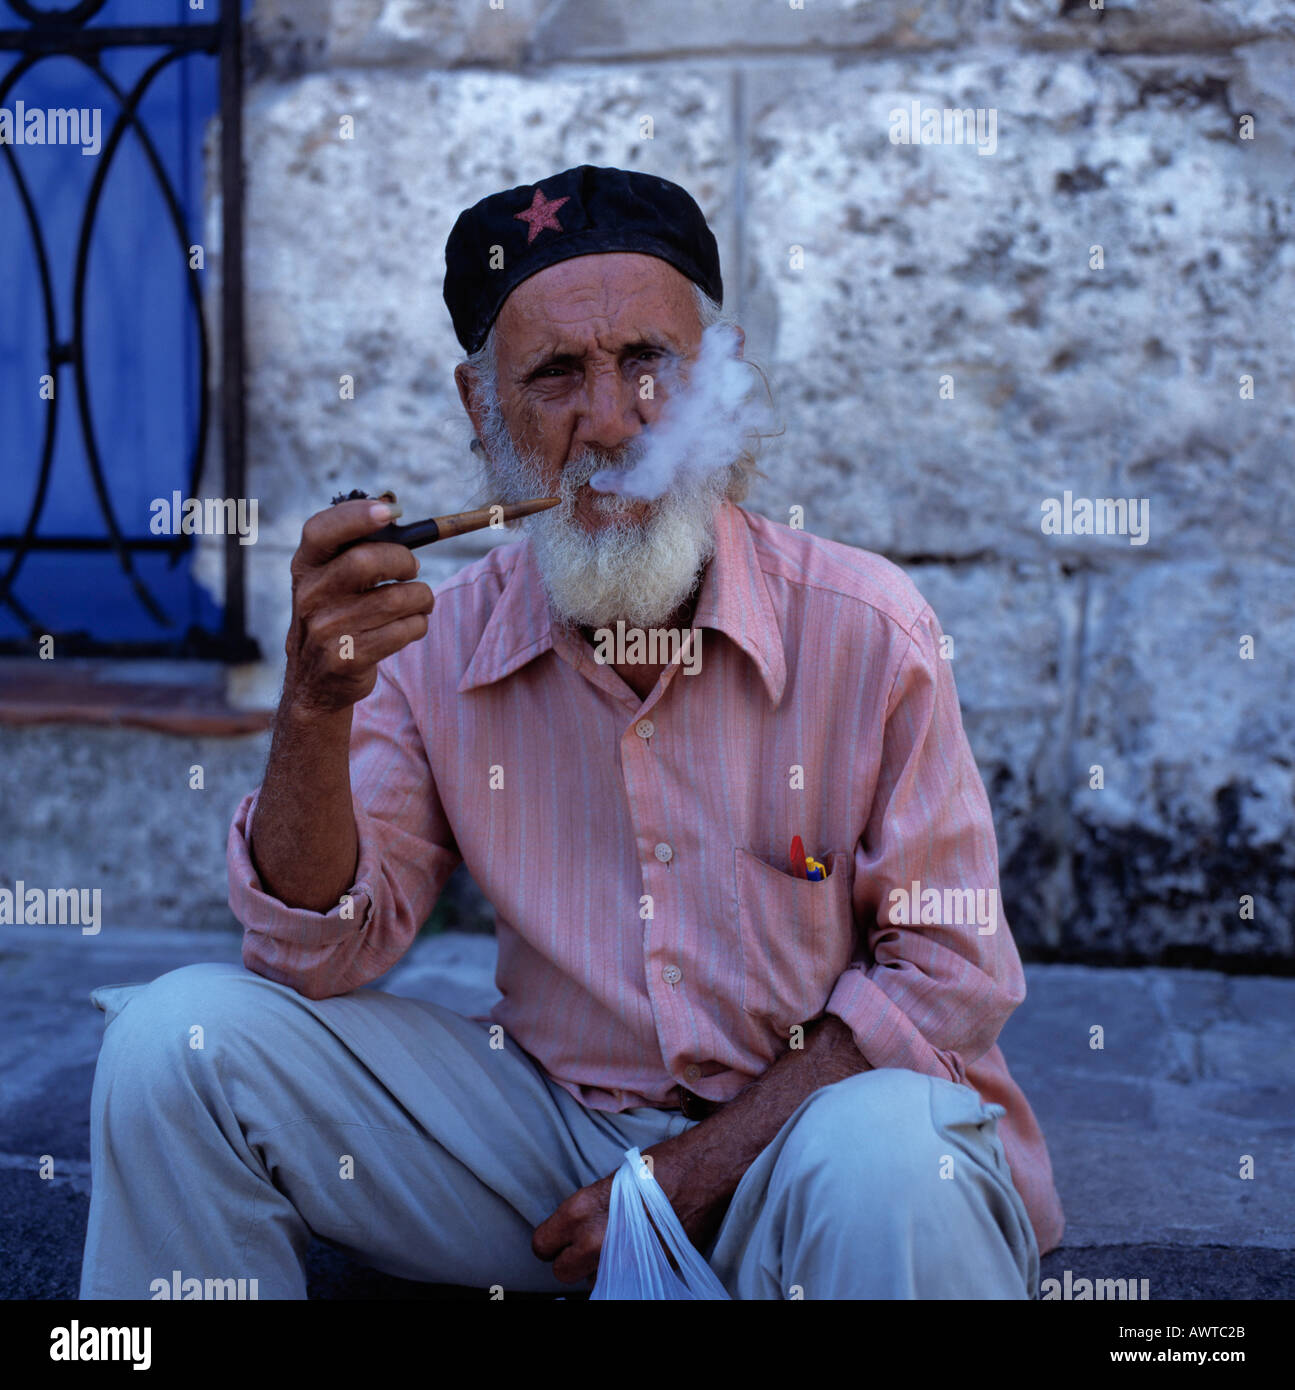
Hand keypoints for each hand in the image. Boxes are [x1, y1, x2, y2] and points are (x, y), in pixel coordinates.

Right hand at [284, 498, 435, 712]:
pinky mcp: (348, 658)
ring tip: (420, 601)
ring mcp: (326, 629)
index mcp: (305, 567)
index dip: (356, 516)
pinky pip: (403, 631)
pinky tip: (411, 625)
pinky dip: (418, 624)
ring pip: (396, 599)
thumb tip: (392, 510)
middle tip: (412, 569)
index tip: (390, 512)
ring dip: (421, 597)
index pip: (321, 530)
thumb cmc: (336, 616)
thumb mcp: (330, 581)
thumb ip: (355, 548)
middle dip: (403, 561)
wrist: (315, 682)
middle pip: (365, 561)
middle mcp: (310, 595)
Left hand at [531, 1133, 732, 1285]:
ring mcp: (623, 1262)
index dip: (552, 1243)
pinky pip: (624, 1282)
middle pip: (562, 1273)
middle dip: (572, 1262)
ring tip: (619, 1246)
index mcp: (581, 1211)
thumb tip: (576, 1231)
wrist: (704, 1172)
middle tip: (587, 1247)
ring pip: (593, 1282)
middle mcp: (596, 1241)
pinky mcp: (649, 1274)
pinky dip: (627, 1274)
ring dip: (600, 1270)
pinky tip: (640, 1253)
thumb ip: (588, 1211)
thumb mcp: (611, 1182)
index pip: (541, 1245)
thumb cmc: (658, 1167)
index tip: (562, 1240)